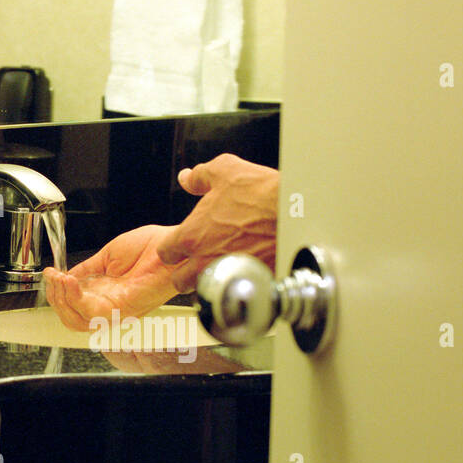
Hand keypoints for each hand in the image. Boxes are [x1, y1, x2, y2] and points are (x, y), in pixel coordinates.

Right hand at [43, 224, 181, 329]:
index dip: (57, 291)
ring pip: (78, 321)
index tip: (49, 274)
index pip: (73, 304)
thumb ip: (87, 269)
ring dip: (62, 300)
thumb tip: (65, 274)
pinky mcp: (124, 308)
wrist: (172, 245)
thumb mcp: (108, 255)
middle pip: (71, 318)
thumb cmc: (152, 248)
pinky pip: (92, 313)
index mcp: (105, 293)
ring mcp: (116, 309)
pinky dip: (75, 298)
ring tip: (59, 280)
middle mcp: (110, 305)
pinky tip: (69, 281)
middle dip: (55, 299)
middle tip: (53, 279)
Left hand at [155, 153, 277, 285]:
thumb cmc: (261, 194)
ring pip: (205, 290)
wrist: (297, 214)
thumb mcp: (224, 171)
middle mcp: (205, 259)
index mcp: (192, 236)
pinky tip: (243, 270)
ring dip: (207, 282)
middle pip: (180, 281)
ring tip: (218, 268)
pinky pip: (235, 289)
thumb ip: (199, 177)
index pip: (165, 253)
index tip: (180, 244)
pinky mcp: (249, 281)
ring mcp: (228, 273)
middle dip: (185, 272)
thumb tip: (187, 178)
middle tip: (196, 261)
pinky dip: (236, 283)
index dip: (171, 248)